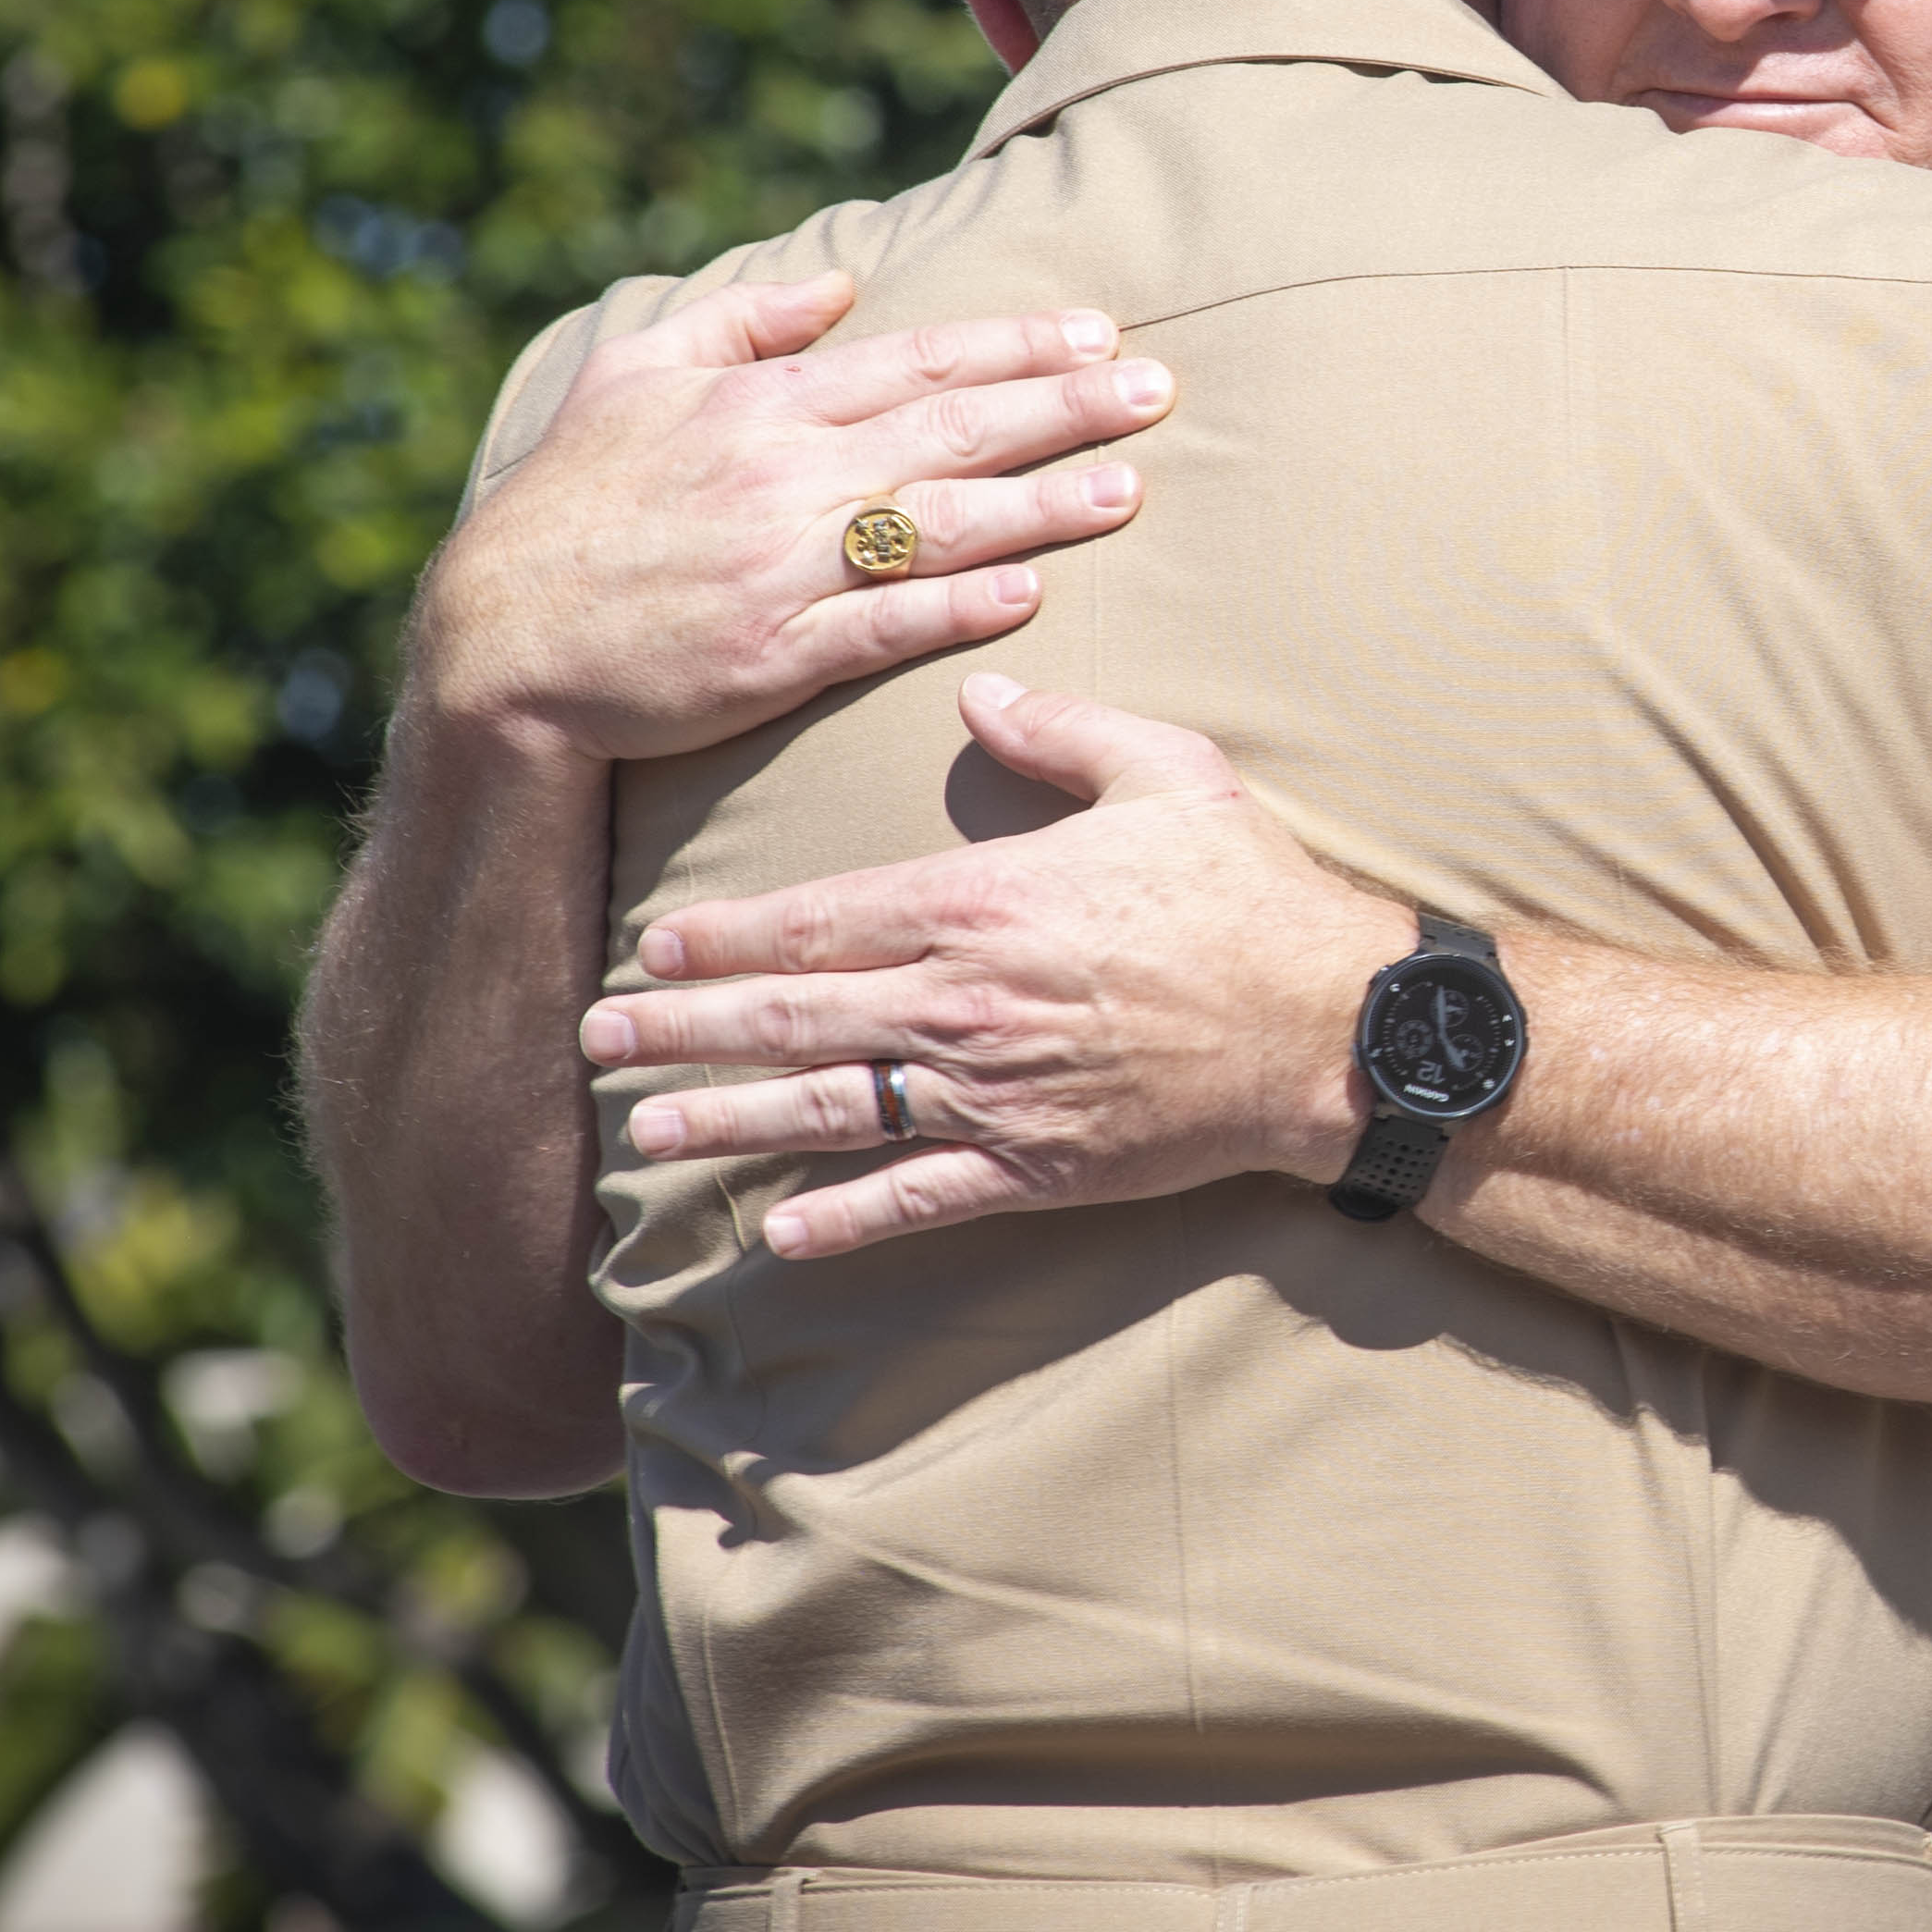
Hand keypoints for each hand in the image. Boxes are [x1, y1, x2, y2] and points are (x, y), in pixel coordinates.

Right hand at [419, 276, 1170, 762]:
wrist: (500, 645)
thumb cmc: (570, 505)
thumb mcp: (633, 376)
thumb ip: (742, 319)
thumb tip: (842, 283)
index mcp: (759, 405)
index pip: (917, 363)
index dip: (1016, 345)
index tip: (1101, 330)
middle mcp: (780, 476)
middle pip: (951, 431)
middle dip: (1065, 406)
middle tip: (1160, 388)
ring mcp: (778, 568)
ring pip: (936, 526)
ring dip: (1041, 504)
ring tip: (1132, 486)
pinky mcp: (771, 655)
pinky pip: (881, 626)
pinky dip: (958, 608)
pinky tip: (1033, 593)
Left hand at [579, 676, 1410, 1256]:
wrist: (1335, 1027)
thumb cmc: (1251, 892)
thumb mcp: (1169, 773)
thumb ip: (1061, 731)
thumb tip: (974, 697)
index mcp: (982, 902)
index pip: (817, 918)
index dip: (722, 936)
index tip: (650, 944)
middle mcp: (966, 1002)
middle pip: (792, 1017)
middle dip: (682, 1029)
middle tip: (596, 1040)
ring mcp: (994, 1093)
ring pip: (828, 1110)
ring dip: (725, 1123)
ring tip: (644, 1133)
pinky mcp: (1035, 1166)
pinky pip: (915, 1200)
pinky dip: (840, 1221)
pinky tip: (776, 1233)